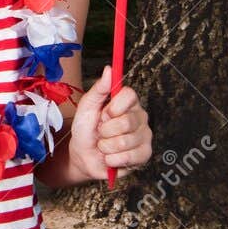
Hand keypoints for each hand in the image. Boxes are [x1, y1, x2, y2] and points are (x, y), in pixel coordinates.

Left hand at [67, 65, 151, 180]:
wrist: (83, 155)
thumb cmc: (86, 129)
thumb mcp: (87, 106)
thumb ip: (99, 88)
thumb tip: (109, 69)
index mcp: (128, 103)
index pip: (130, 95)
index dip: (113, 107)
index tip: (104, 113)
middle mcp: (140, 117)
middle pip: (126, 122)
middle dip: (105, 130)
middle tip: (102, 132)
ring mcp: (144, 137)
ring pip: (124, 142)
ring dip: (106, 146)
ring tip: (105, 145)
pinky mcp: (145, 155)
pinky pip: (128, 157)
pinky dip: (112, 159)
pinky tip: (111, 157)